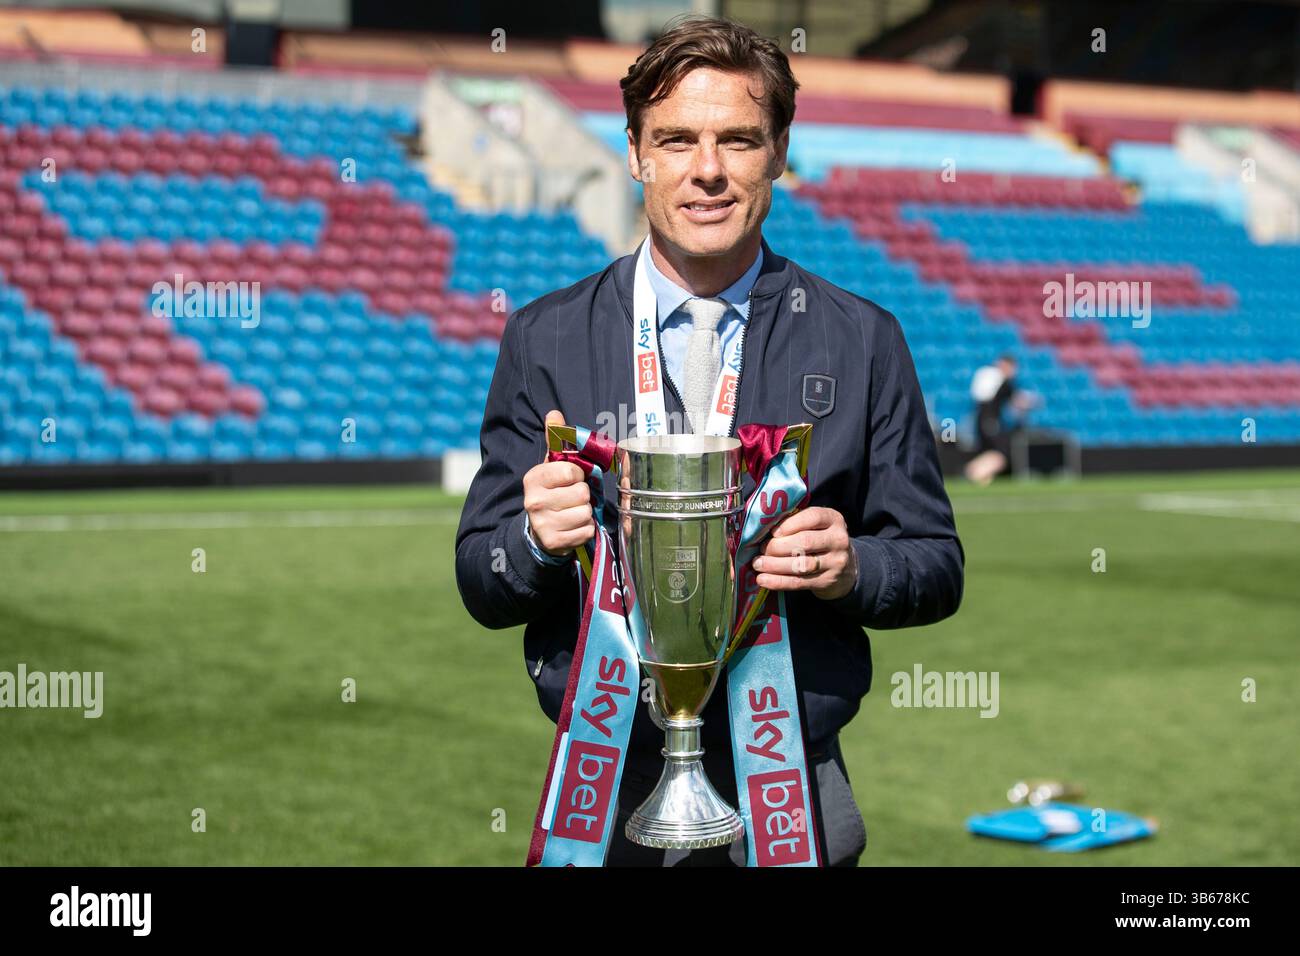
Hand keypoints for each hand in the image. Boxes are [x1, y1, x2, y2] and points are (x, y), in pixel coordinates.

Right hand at [522, 410, 593, 556]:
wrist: (538, 531)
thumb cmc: (551, 493)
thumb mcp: (550, 466)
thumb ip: (555, 439)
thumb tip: (554, 413)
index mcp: (533, 479)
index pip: (571, 471)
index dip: (578, 475)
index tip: (571, 479)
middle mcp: (534, 501)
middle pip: (582, 493)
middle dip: (583, 496)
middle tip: (572, 499)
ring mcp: (542, 524)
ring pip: (585, 513)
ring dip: (585, 513)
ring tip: (572, 513)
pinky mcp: (554, 542)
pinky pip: (586, 531)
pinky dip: (585, 530)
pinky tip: (573, 527)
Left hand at [752, 507, 857, 600]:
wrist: (844, 569)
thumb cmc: (820, 541)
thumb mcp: (816, 526)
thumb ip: (796, 522)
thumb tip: (762, 527)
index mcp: (833, 519)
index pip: (812, 517)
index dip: (790, 524)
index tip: (772, 531)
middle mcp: (838, 539)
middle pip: (805, 542)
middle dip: (778, 546)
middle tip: (761, 549)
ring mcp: (835, 562)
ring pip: (801, 564)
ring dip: (774, 565)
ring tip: (757, 564)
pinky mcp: (827, 581)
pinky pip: (799, 582)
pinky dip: (778, 581)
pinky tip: (763, 579)